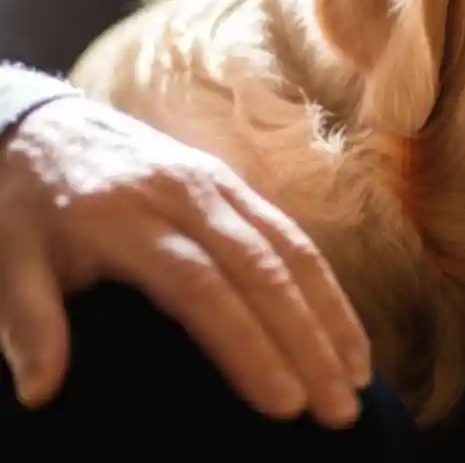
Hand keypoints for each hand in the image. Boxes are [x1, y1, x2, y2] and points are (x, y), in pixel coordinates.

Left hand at [0, 96, 371, 426]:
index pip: (202, 287)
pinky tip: (345, 334)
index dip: (247, 344)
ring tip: (359, 378)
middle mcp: (189, 196)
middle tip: (339, 409)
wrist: (45, 125)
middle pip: (265, 271)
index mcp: (130, 218)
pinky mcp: (239, 187)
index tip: (283, 403)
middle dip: (309, 342)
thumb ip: (29, 323)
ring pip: (294, 250)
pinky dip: (327, 288)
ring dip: (332, 316)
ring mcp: (221, 187)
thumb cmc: (26, 204)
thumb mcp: (8, 259)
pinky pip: (295, 236)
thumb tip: (41, 393)